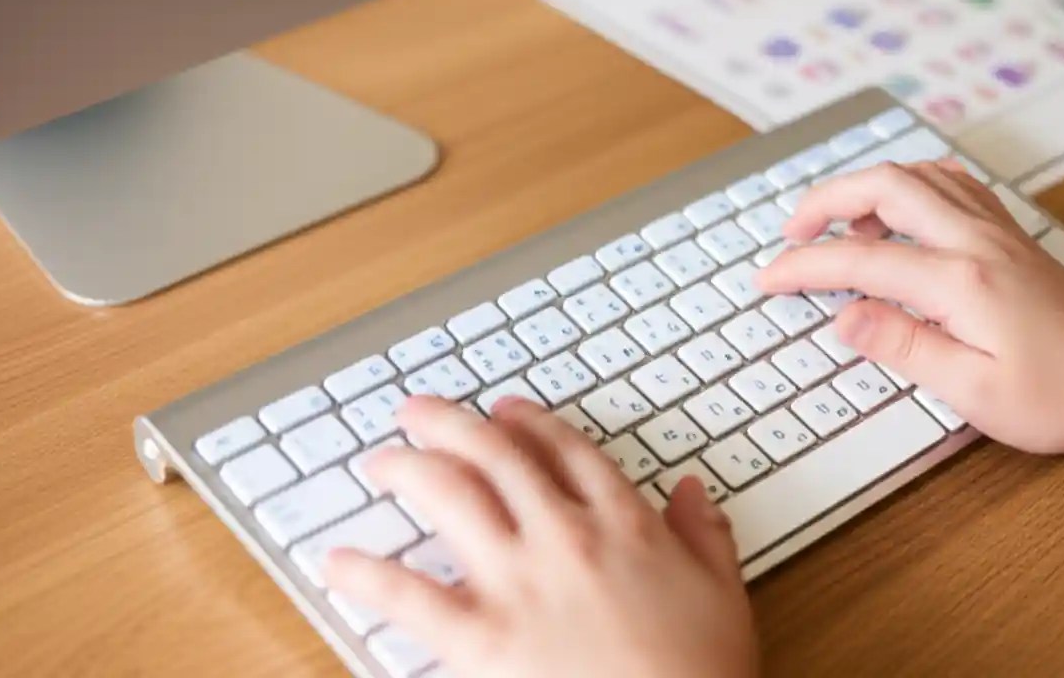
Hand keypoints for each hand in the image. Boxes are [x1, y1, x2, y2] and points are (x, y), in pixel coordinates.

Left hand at [324, 396, 757, 677]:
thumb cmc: (702, 670)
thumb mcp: (724, 590)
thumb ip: (705, 533)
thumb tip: (691, 491)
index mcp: (623, 522)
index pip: (565, 451)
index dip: (529, 423)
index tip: (506, 412)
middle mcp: (563, 534)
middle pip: (495, 454)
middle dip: (450, 423)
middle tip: (419, 412)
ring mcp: (518, 579)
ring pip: (450, 495)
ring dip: (408, 467)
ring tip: (382, 459)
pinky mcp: (482, 636)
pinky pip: (411, 596)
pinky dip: (368, 575)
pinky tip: (339, 561)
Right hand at [756, 160, 1063, 454]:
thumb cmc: (1059, 397)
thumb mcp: (972, 390)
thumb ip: (902, 346)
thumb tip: (845, 318)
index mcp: (961, 282)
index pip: (860, 261)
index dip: (804, 267)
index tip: (768, 279)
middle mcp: (978, 242)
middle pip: (886, 187)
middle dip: (825, 200)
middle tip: (791, 232)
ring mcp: (997, 232)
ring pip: (918, 176)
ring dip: (866, 188)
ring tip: (835, 225)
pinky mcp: (1009, 237)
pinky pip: (950, 186)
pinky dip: (910, 187)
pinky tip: (897, 215)